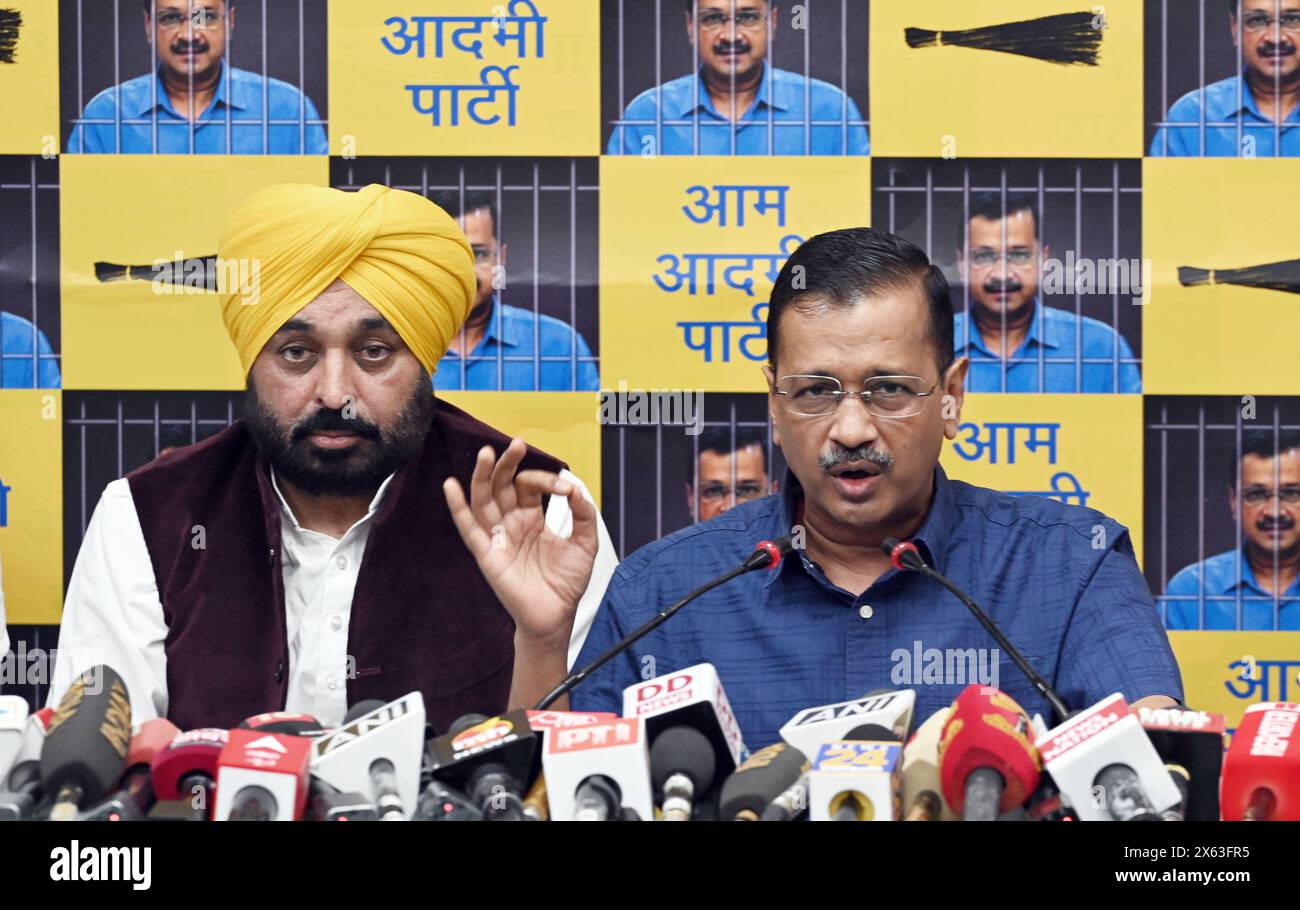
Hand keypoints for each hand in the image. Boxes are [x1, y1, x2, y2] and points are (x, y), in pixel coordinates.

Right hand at [443, 437, 597, 643]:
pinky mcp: (487, 555)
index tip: (566, 489)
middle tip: (516, 444)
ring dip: (482, 476)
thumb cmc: (566, 583)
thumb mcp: (585, 544)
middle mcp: (511, 523)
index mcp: (532, 517)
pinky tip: (451, 486)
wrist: (556, 617)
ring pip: (483, 500)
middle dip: (508, 464)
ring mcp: (498, 537)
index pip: (530, 486)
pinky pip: (468, 529)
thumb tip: (576, 489)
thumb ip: (583, 516)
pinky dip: (457, 508)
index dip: (546, 481)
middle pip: (502, 485)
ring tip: (485, 454)